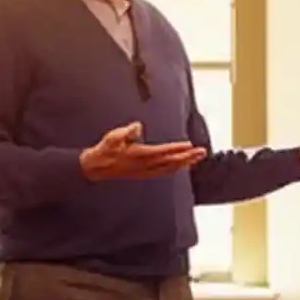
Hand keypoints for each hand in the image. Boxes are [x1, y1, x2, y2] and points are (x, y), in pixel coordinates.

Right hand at [78, 121, 206, 181]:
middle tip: (202, 152)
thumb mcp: (113, 137)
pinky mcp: (145, 174)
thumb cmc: (106, 149)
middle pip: (171, 161)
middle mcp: (146, 165)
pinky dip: (176, 168)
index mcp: (140, 155)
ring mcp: (146, 171)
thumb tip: (138, 126)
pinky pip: (165, 172)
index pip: (163, 151)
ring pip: (170, 168)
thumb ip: (127, 132)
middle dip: (188, 157)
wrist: (97, 167)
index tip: (189, 145)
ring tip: (198, 157)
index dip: (176, 148)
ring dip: (185, 163)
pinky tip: (183, 165)